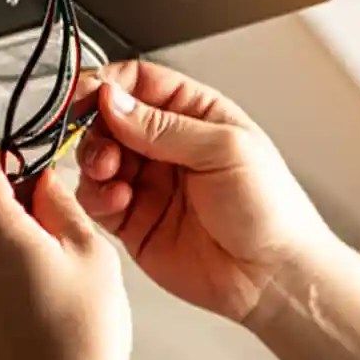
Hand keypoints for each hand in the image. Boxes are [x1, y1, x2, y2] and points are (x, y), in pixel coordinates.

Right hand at [73, 61, 333, 323]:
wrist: (272, 277)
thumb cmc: (271, 210)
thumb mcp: (224, 150)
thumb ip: (163, 126)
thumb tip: (111, 100)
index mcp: (195, 114)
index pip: (139, 83)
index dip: (108, 85)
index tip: (88, 95)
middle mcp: (167, 146)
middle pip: (109, 119)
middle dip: (96, 128)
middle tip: (103, 145)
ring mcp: (148, 183)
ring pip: (97, 158)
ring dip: (93, 162)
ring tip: (110, 174)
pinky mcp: (133, 221)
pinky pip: (98, 199)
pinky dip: (97, 196)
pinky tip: (117, 201)